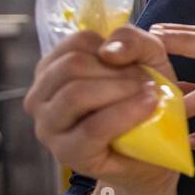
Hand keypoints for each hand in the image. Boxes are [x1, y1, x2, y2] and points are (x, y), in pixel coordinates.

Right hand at [24, 25, 182, 189]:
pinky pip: (92, 128)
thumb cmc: (144, 102)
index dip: (114, 48)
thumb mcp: (148, 60)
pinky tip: (149, 107)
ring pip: (76, 94)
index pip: (78, 42)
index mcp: (54, 69)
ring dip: (122, 91)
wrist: (153, 152)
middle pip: (72, 66)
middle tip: (149, 84)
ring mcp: (48, 126)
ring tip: (151, 97)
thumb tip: (109, 49)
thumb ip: (132, 41)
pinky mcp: (66, 153)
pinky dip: (125, 114)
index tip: (137, 65)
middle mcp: (40, 96)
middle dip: (119, 72)